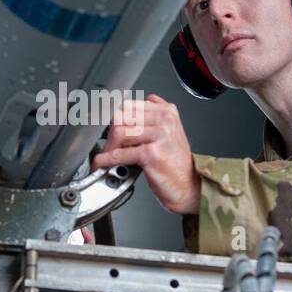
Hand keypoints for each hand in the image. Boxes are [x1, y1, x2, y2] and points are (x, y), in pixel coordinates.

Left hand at [91, 94, 200, 214]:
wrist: (189, 186)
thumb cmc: (176, 162)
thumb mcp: (169, 132)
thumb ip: (152, 116)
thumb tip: (128, 107)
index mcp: (167, 111)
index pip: (129, 105)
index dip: (115, 118)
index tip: (107, 128)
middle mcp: (164, 120)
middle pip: (122, 116)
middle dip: (109, 132)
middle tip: (107, 144)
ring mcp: (159, 136)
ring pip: (120, 132)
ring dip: (108, 146)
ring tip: (106, 154)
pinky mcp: (152, 154)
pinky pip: (121, 154)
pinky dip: (106, 160)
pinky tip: (101, 163)